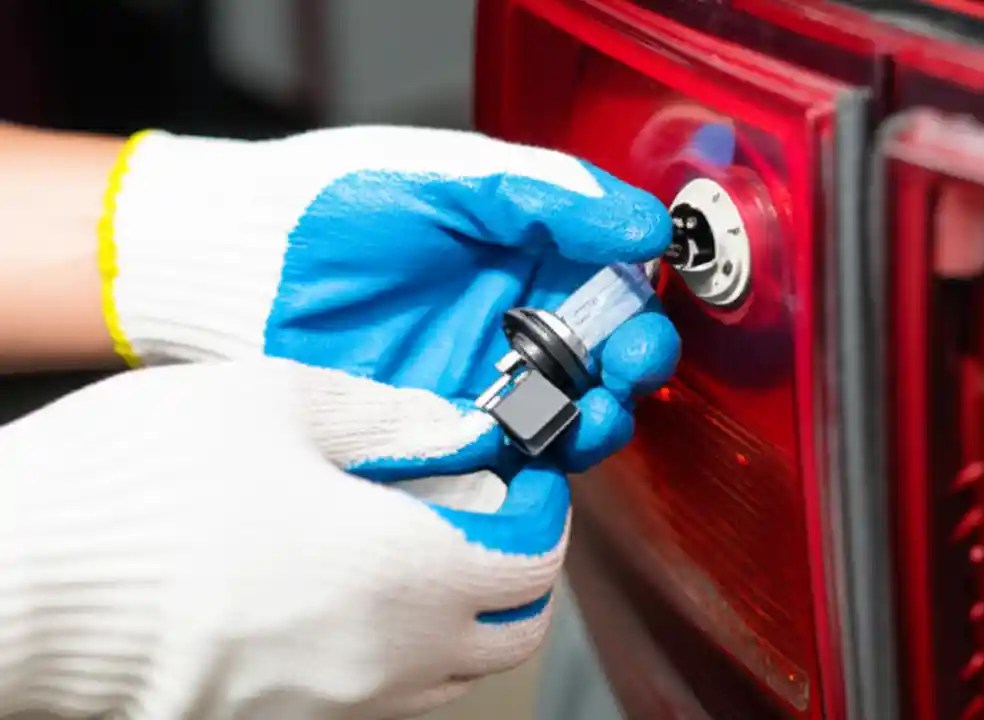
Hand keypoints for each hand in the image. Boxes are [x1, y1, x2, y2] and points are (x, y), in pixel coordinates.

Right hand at [0, 358, 572, 719]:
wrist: (11, 584)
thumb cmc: (136, 486)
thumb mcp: (280, 403)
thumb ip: (393, 420)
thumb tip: (461, 430)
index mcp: (405, 572)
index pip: (532, 564)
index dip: (539, 514)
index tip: (519, 479)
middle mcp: (383, 657)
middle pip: (507, 634)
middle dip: (515, 572)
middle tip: (478, 513)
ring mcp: (330, 705)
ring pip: (447, 675)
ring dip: (458, 614)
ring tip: (407, 545)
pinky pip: (376, 694)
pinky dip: (394, 646)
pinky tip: (341, 587)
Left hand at [100, 126, 678, 468]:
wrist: (246, 273)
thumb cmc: (337, 208)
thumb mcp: (452, 185)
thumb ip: (549, 201)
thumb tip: (646, 227)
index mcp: (527, 247)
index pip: (611, 278)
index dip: (641, 300)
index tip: (645, 312)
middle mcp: (517, 313)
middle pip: (606, 349)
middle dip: (633, 362)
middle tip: (631, 364)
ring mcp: (487, 374)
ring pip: (575, 405)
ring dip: (603, 414)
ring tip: (598, 412)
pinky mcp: (452, 426)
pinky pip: (521, 448)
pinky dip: (549, 452)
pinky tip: (551, 441)